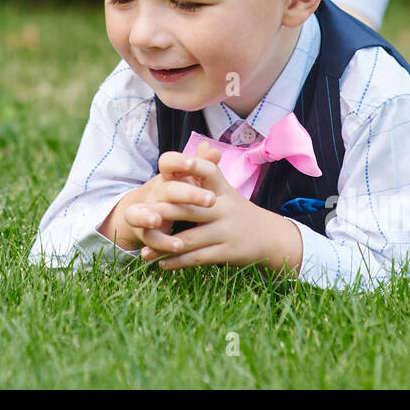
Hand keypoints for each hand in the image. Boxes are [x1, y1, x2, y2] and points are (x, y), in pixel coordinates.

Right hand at [121, 141, 222, 247]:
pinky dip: (160, 243)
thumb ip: (202, 166)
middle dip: (188, 194)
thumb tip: (213, 149)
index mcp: (168, 178)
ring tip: (159, 221)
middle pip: (168, 190)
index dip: (178, 162)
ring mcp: (148, 212)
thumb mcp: (190, 181)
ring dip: (150, 217)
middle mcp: (157, 193)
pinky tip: (176, 247)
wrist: (152, 215)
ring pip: (145, 213)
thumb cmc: (179, 194)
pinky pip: (150, 238)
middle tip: (211, 200)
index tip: (193, 163)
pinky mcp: (146, 233)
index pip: (168, 163)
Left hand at [136, 142, 298, 270]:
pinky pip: (198, 257)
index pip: (207, 170)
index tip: (166, 171)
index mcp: (222, 189)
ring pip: (189, 238)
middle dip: (162, 213)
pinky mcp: (228, 252)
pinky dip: (178, 262)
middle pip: (189, 207)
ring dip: (163, 245)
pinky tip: (162, 264)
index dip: (190, 166)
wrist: (271, 238)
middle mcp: (225, 208)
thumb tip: (200, 146)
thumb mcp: (226, 191)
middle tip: (139, 216)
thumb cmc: (237, 211)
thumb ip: (209, 172)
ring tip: (144, 251)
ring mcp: (227, 231)